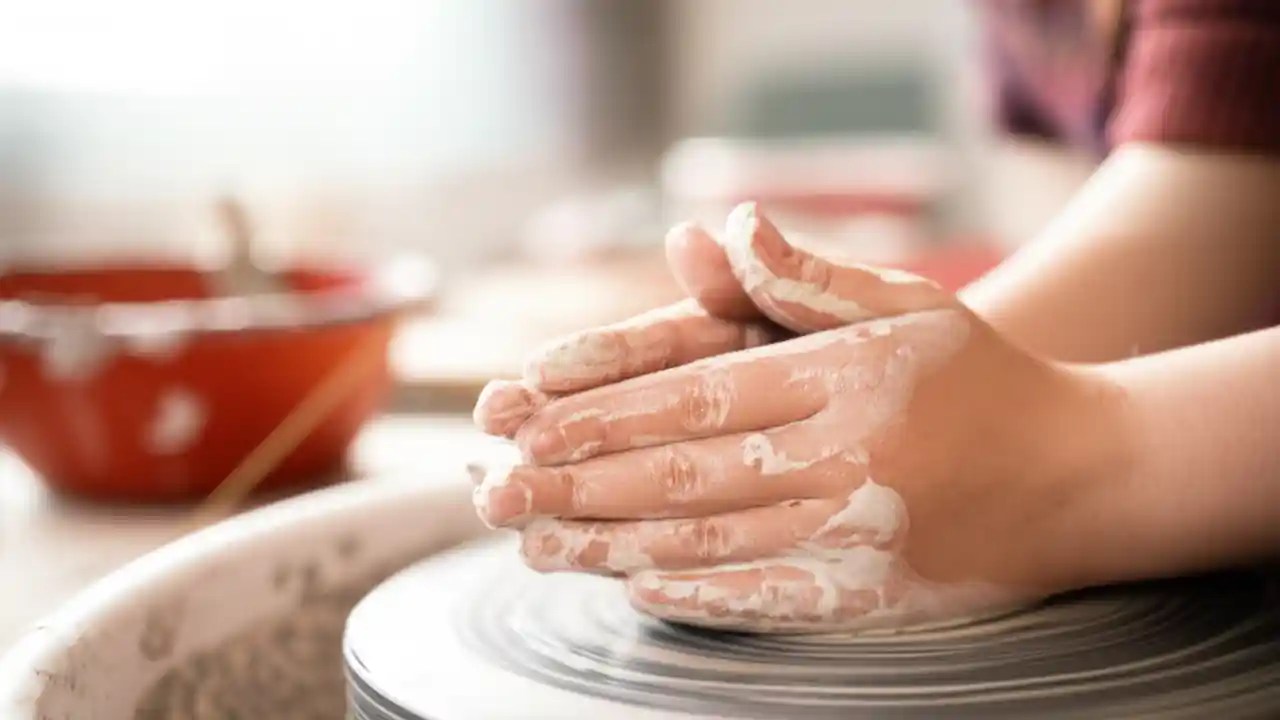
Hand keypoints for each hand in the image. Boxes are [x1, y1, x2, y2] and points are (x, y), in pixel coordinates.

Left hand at [473, 205, 1125, 631]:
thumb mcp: (903, 303)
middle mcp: (844, 458)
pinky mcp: (871, 595)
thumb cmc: (974, 376)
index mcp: (841, 379)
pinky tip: (635, 590)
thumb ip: (804, 276)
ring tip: (536, 541)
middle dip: (578, 483)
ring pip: (711, 542)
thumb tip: (720, 227)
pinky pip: (770, 599)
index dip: (601, 411)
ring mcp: (857, 535)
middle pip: (683, 474)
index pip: (694, 395)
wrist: (1074, 475)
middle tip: (495, 490)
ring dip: (611, 544)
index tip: (524, 421)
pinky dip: (698, 596)